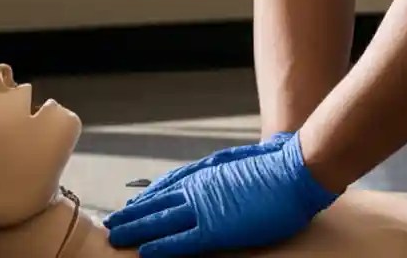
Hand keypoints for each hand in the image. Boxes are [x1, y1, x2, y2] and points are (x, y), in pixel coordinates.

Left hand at [103, 132, 338, 256]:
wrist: (295, 171)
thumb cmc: (277, 164)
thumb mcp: (241, 158)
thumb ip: (221, 169)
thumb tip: (216, 173)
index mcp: (205, 173)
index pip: (165, 188)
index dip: (146, 198)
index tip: (131, 205)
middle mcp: (198, 188)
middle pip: (156, 204)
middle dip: (132, 216)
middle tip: (112, 225)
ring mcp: (205, 208)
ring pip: (160, 221)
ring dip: (136, 230)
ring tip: (116, 238)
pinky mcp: (215, 229)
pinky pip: (181, 240)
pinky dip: (161, 246)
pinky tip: (145, 251)